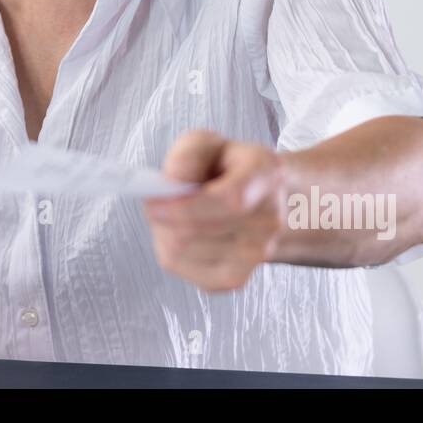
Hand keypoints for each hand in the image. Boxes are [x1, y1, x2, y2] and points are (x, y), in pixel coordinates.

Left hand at [143, 129, 287, 292]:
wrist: (258, 199)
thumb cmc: (227, 169)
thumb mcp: (207, 144)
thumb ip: (189, 155)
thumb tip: (171, 183)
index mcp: (265, 175)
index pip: (228, 201)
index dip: (184, 207)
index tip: (153, 203)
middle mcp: (268, 219)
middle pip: (199, 232)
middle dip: (165, 218)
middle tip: (156, 204)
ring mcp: (256, 254)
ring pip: (184, 252)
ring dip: (165, 232)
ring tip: (173, 216)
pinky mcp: (235, 278)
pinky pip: (185, 269)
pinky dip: (170, 251)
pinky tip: (180, 234)